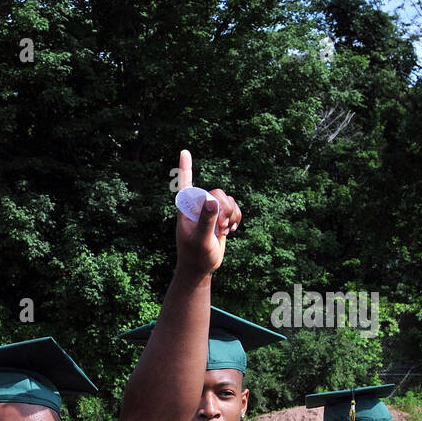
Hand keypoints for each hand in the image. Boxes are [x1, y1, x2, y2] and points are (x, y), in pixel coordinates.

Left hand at [175, 149, 241, 278]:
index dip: (186, 168)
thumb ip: (206, 221)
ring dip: (231, 213)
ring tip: (225, 230)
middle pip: (217, 193)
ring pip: (227, 199)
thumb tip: (212, 201)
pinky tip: (231, 229)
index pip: (186, 186)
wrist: (201, 269)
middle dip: (224, 208)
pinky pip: (234, 207)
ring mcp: (210, 212)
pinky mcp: (220, 217)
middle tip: (222, 226)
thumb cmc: (196, 257)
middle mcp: (198, 207)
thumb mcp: (201, 240)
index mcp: (186, 210)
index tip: (184, 151)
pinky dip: (237, 216)